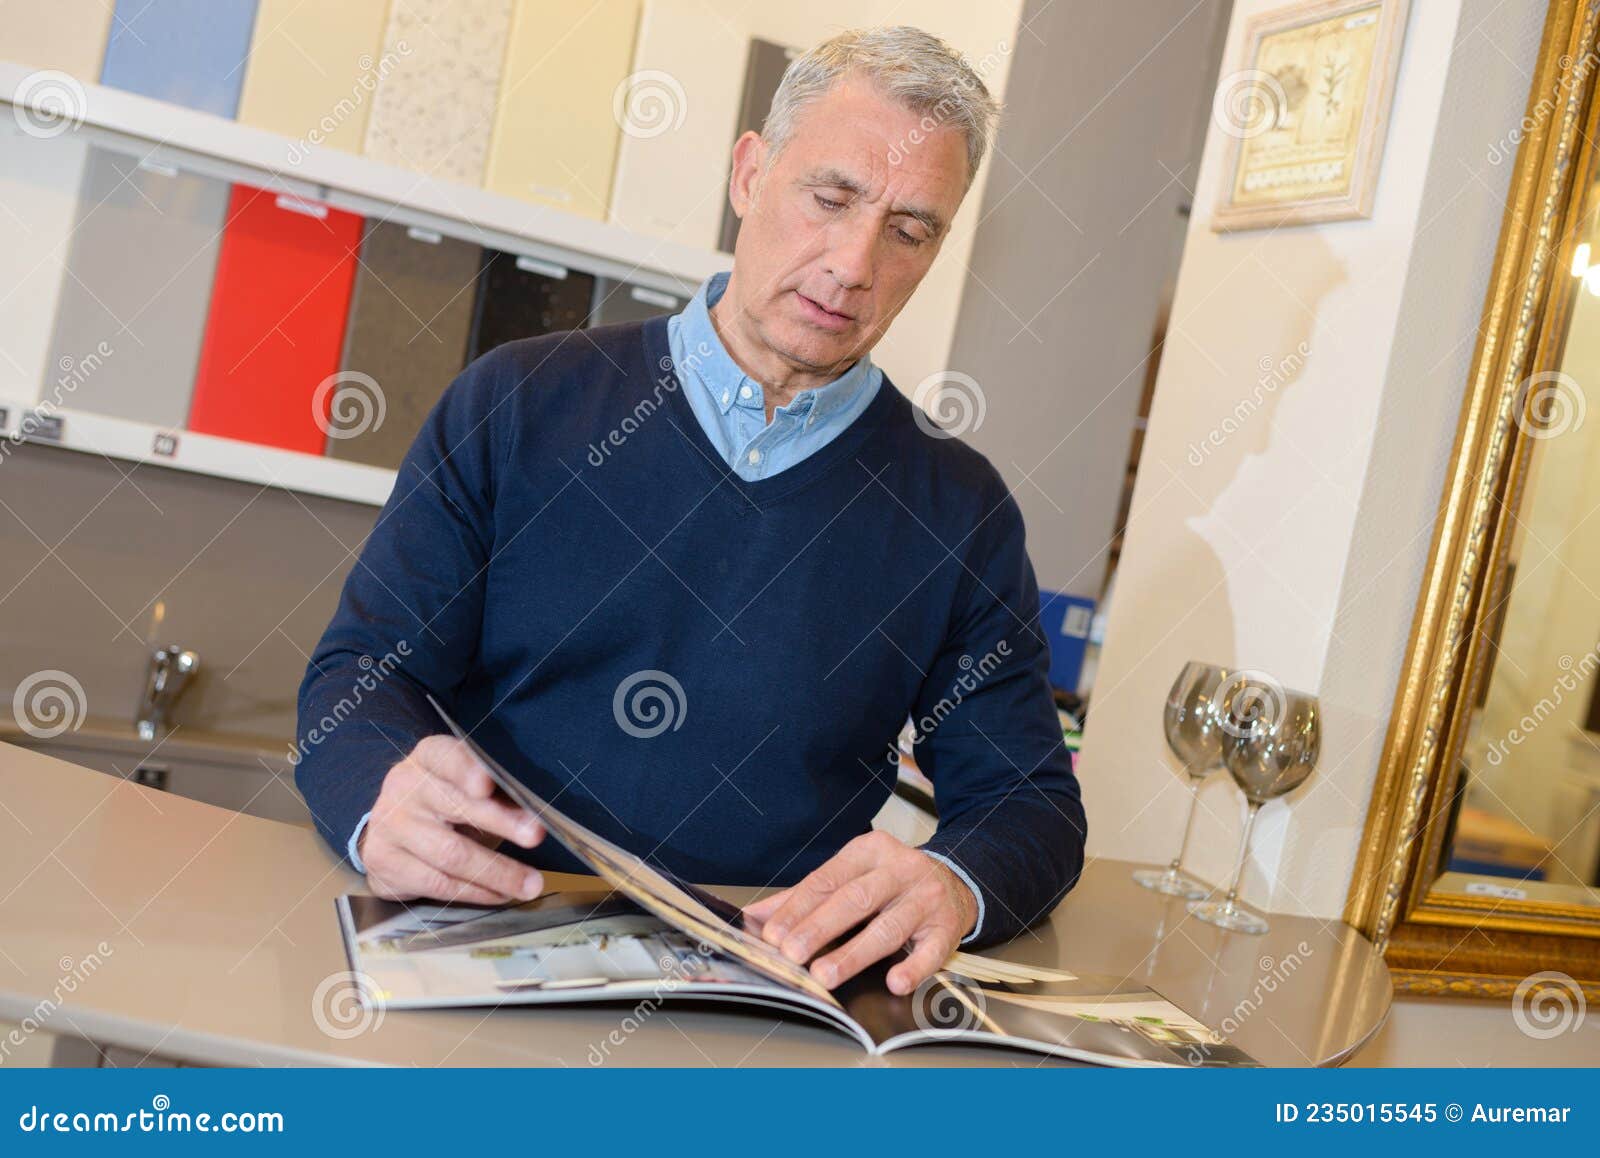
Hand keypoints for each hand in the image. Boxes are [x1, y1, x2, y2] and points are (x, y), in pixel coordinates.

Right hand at [360, 734, 546, 905]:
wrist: (390, 832)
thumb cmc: (443, 802)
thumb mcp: (465, 786)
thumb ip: (496, 792)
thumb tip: (537, 809)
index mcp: (427, 758)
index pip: (444, 755)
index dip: (465, 769)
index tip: (487, 783)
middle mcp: (404, 787)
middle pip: (454, 806)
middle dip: (500, 822)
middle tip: (536, 834)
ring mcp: (391, 826)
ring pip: (450, 854)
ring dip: (497, 872)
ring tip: (530, 884)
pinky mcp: (385, 862)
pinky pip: (439, 883)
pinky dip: (477, 892)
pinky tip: (501, 894)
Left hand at [742, 831, 976, 994]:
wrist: (954, 882)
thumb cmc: (890, 882)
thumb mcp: (851, 876)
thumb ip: (805, 895)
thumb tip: (755, 917)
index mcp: (869, 850)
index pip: (827, 880)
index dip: (798, 908)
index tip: (773, 933)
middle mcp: (900, 869)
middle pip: (855, 899)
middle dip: (819, 928)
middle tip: (791, 953)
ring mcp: (926, 898)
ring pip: (887, 927)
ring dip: (854, 953)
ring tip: (825, 975)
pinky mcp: (946, 928)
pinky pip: (930, 950)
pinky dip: (913, 967)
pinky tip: (895, 982)